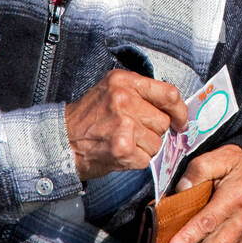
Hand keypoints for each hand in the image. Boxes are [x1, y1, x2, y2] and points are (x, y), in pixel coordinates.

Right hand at [64, 69, 189, 181]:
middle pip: (163, 121)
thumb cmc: (90, 118)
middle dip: (154, 132)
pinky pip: (146, 158)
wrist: (61, 141)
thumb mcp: (112, 91)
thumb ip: (142, 94)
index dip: (179, 110)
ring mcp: (124, 124)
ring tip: (124, 142)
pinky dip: (136, 161)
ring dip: (144, 148)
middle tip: (133, 132)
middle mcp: (124, 99)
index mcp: (125, 81)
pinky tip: (120, 153)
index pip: (169, 93)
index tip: (180, 120)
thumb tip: (175, 110)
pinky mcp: (122, 147)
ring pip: (157, 142)